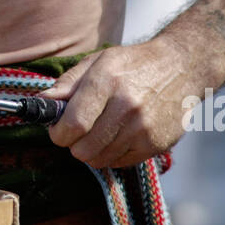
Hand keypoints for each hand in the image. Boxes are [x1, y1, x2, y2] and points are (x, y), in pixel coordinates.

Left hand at [41, 37, 191, 167]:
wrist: (182, 67)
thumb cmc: (134, 64)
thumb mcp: (99, 61)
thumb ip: (67, 83)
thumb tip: (41, 102)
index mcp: (107, 81)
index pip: (73, 123)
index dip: (58, 133)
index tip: (57, 130)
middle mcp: (127, 106)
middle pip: (83, 149)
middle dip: (73, 144)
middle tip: (78, 132)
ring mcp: (144, 128)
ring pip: (100, 160)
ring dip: (92, 151)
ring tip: (99, 132)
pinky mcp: (156, 143)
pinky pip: (120, 163)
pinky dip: (112, 154)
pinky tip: (118, 136)